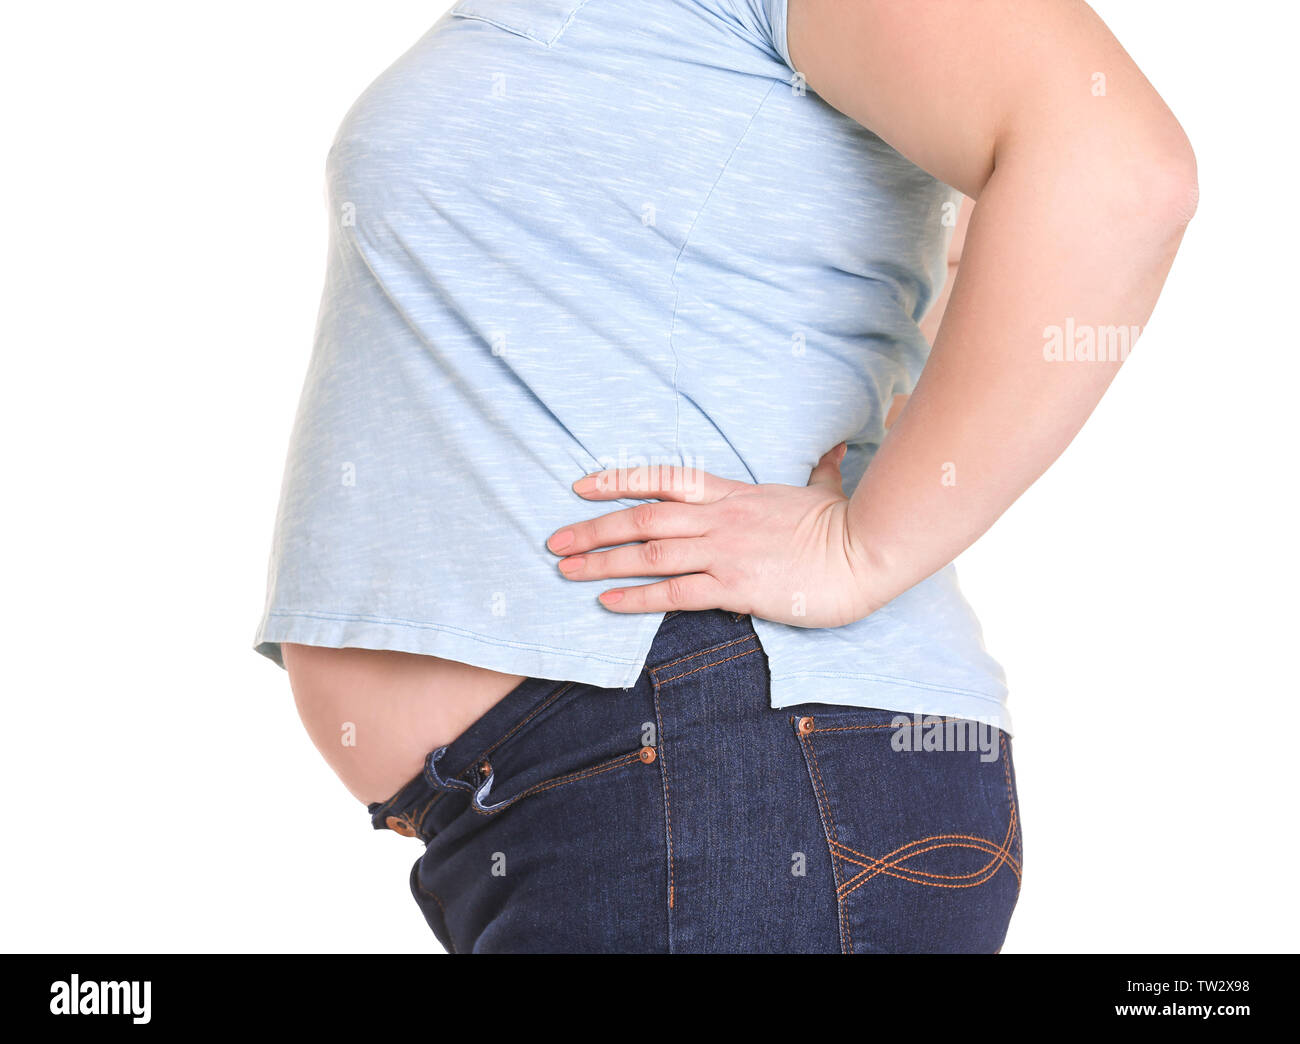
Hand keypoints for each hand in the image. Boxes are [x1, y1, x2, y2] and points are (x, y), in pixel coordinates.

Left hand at [545, 444, 882, 627]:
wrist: (867, 549)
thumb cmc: (847, 524)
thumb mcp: (824, 489)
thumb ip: (820, 472)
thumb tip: (835, 453)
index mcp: (732, 493)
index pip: (662, 477)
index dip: (617, 480)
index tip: (580, 486)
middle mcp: (719, 518)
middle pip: (641, 516)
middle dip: (592, 528)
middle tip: (554, 541)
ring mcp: (725, 551)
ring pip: (649, 553)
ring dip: (603, 562)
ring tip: (566, 571)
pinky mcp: (736, 586)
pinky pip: (675, 592)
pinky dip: (637, 597)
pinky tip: (609, 602)